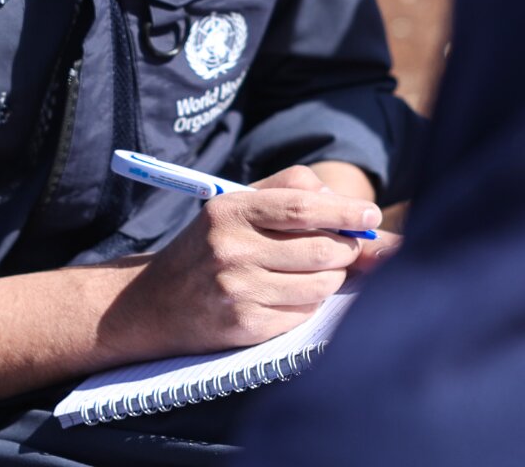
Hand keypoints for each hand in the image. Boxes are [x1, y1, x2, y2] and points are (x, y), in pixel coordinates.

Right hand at [105, 165, 381, 357]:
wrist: (154, 303)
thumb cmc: (209, 247)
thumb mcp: (235, 206)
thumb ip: (292, 196)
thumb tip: (358, 215)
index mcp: (231, 210)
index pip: (304, 207)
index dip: (346, 211)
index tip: (371, 214)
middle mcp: (232, 249)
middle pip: (323, 249)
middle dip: (347, 249)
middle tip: (346, 248)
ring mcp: (238, 291)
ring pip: (321, 285)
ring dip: (330, 278)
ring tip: (314, 272)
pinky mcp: (244, 327)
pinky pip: (304, 314)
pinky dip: (308, 305)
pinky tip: (289, 297)